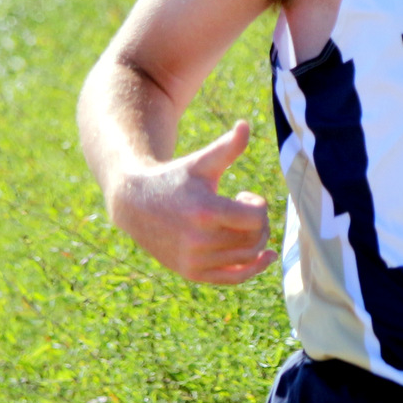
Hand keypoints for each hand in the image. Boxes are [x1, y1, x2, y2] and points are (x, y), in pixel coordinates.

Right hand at [108, 119, 276, 284]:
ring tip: (240, 225)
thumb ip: (227, 147)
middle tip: (244, 210)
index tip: (243, 195)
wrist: (136, 204)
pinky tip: (266, 256)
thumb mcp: (201, 161)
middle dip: (259, 222)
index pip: (255, 218)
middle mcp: (199, 240)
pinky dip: (253, 269)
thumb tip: (245, 125)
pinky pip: (233, 277)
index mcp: (205, 211)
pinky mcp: (192, 272)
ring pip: (247, 258)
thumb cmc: (175, 178)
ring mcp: (195, 259)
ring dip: (256, 240)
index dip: (259, 205)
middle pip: (254, 238)